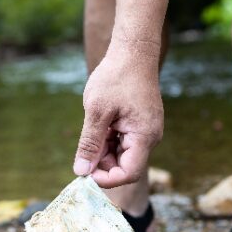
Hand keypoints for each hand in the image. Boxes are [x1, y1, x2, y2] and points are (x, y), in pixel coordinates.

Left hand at [74, 45, 163, 187]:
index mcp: (144, 136)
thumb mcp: (97, 111)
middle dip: (102, 164)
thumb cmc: (116, 77)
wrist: (132, 52)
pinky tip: (100, 124)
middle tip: (84, 148)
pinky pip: (123, 141)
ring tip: (93, 128)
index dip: (106, 178)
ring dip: (103, 150)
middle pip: (125, 165)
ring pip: (122, 154)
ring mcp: (145, 130)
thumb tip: (81, 172)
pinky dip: (108, 139)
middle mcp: (149, 137)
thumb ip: (90, 143)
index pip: (128, 172)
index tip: (85, 172)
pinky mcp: (139, 124)